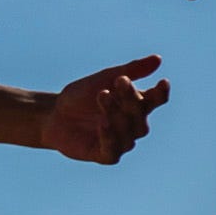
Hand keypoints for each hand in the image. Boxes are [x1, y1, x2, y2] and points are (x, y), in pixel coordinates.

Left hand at [38, 55, 170, 162]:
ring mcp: (121, 141)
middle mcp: (133, 125)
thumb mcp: (104, 79)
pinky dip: (110, 137)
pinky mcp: (105, 155)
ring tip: (103, 96)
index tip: (162, 82)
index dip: (161, 93)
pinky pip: (113, 150)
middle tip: (119, 81)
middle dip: (130, 98)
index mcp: (137, 106)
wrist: (52, 114)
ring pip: (129, 133)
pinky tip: (103, 123)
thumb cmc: (81, 97)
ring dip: (117, 114)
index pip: (156, 101)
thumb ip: (130, 70)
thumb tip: (158, 59)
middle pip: (141, 115)